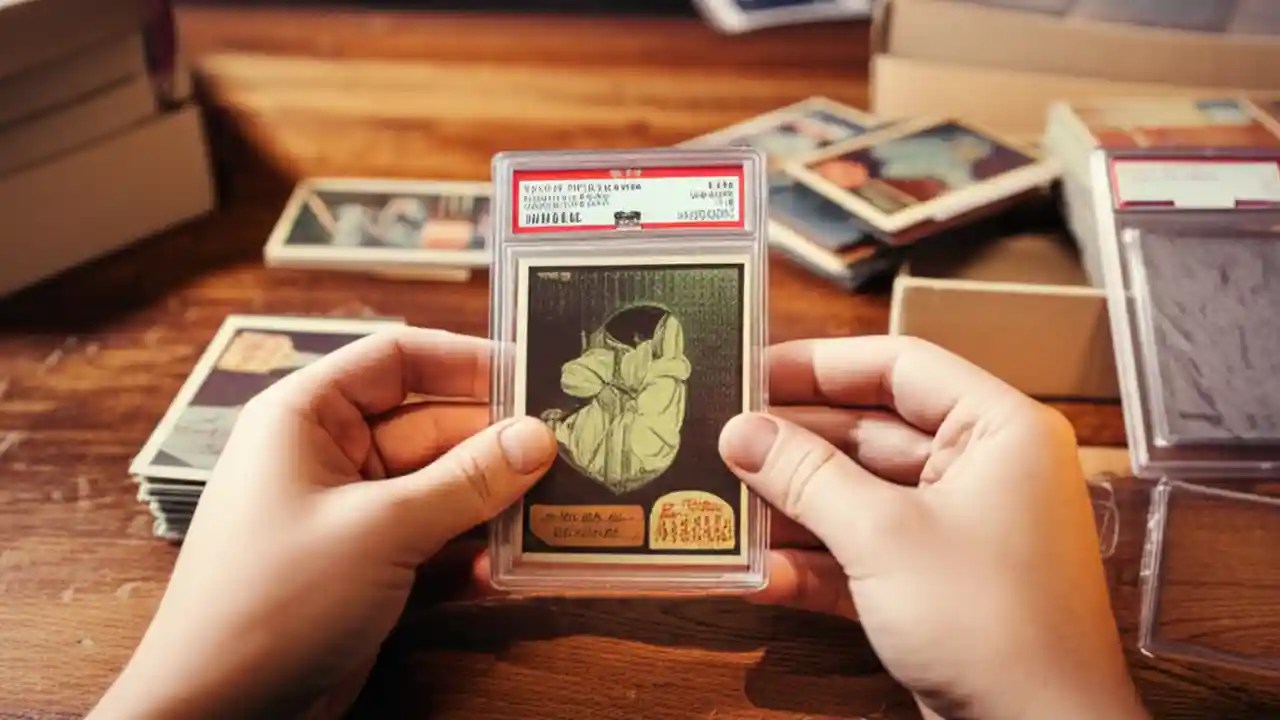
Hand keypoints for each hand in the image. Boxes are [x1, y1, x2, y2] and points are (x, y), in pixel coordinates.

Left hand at [91, 328, 555, 719]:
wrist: (218, 715)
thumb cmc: (273, 601)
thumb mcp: (380, 530)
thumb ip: (466, 481)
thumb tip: (538, 437)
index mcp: (307, 417)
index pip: (396, 359)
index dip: (465, 361)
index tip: (533, 375)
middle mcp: (328, 457)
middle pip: (431, 425)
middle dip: (493, 444)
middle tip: (565, 454)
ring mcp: (349, 516)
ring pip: (439, 488)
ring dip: (489, 504)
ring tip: (550, 514)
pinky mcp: (367, 570)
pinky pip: (432, 543)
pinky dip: (467, 555)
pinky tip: (503, 572)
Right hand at [720, 336, 1145, 719]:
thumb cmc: (992, 625)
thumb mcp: (883, 536)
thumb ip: (806, 475)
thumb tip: (742, 431)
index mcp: (998, 431)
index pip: (901, 366)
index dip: (822, 364)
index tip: (755, 370)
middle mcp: (984, 471)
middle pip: (873, 432)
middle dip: (797, 442)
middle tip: (726, 437)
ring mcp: (960, 531)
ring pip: (863, 495)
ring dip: (797, 503)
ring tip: (725, 500)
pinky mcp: (937, 586)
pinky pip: (867, 553)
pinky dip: (816, 561)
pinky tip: (758, 570)